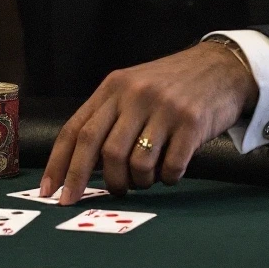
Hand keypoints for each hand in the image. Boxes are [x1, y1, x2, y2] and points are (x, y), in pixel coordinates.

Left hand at [40, 42, 258, 201]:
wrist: (219, 67)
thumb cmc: (169, 86)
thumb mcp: (132, 90)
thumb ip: (108, 119)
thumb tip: (79, 167)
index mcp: (113, 87)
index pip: (76, 129)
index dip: (59, 164)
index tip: (48, 193)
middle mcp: (134, 95)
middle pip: (101, 149)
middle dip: (88, 181)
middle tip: (91, 200)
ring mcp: (163, 108)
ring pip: (135, 164)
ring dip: (136, 183)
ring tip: (144, 178)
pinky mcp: (191, 123)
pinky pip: (169, 168)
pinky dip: (166, 179)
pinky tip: (170, 171)